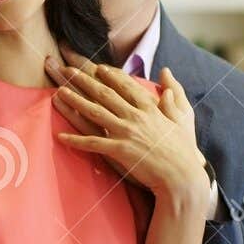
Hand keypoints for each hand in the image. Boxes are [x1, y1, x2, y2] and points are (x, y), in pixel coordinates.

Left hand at [46, 49, 206, 206]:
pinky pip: (92, 143)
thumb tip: (165, 73)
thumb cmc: (184, 149)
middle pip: (105, 94)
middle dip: (85, 80)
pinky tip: (60, 136)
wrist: (182, 176)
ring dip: (75, 101)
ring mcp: (126, 132)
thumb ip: (174, 93)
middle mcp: (135, 116)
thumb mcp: (183, 116)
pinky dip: (75, 140)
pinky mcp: (119, 150)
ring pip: (95, 112)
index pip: (126, 85)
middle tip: (68, 71)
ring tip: (59, 92)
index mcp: (150, 107)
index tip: (97, 67)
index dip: (110, 75)